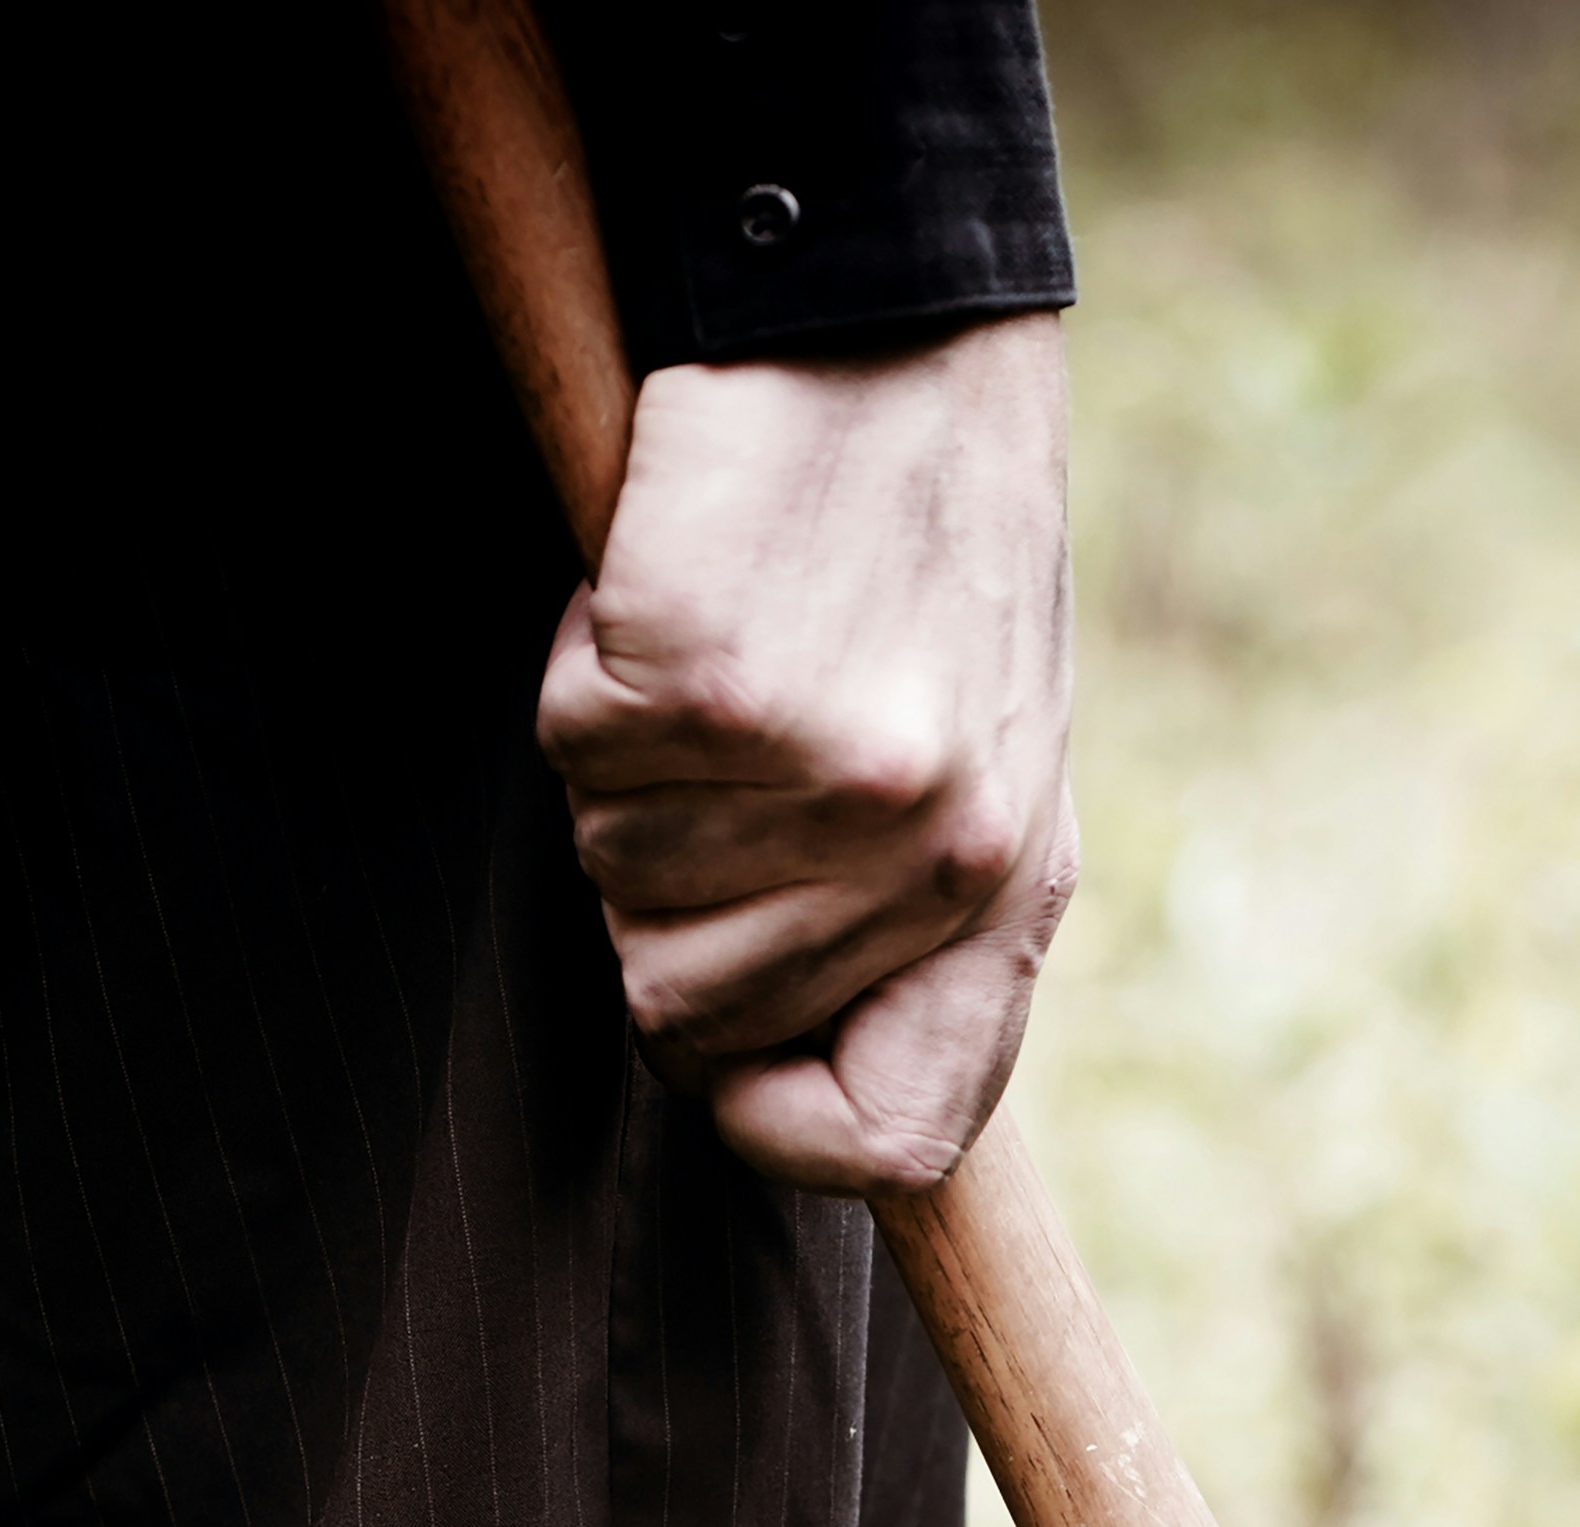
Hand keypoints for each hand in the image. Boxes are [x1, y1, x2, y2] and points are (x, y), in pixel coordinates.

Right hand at [536, 315, 1074, 1199]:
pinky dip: (582, 667)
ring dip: (623, 773)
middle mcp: (936, 862)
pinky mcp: (718, 686)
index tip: (727, 1068)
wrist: (894, 332)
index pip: (892, 1141)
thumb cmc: (911, 558)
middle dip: (659, 903)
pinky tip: (664, 591)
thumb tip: (774, 1094)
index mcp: (1007, 900)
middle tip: (715, 764)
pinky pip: (572, 750)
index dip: (775, 1131)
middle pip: (689, 1020)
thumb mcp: (969, 770)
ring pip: (614, 885)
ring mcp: (832, 781)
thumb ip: (900, 934)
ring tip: (713, 658)